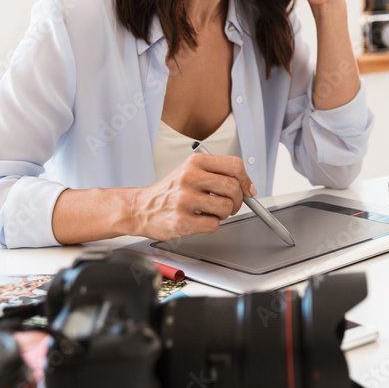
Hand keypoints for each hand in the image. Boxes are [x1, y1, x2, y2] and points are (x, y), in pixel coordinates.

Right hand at [128, 154, 256, 239]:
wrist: (140, 208)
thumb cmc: (169, 191)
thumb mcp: (190, 171)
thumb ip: (217, 174)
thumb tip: (248, 188)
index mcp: (195, 162)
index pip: (234, 165)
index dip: (246, 180)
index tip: (248, 190)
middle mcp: (189, 177)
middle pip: (233, 188)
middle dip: (237, 201)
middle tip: (229, 205)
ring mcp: (185, 200)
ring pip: (226, 208)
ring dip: (223, 214)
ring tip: (209, 212)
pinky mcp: (182, 221)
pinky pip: (213, 225)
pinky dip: (211, 225)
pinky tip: (198, 220)